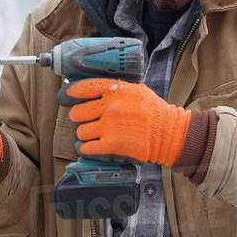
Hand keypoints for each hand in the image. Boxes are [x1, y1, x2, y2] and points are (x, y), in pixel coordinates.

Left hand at [57, 78, 190, 165]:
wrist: (169, 133)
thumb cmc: (154, 112)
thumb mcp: (136, 90)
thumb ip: (116, 89)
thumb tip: (96, 90)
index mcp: (115, 90)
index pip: (83, 88)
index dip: (71, 93)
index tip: (67, 97)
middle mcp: (109, 106)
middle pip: (77, 112)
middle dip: (80, 118)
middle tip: (87, 120)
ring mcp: (109, 126)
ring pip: (80, 131)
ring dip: (85, 135)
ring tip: (94, 135)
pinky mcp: (111, 145)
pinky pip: (86, 148)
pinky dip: (87, 149)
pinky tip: (92, 147)